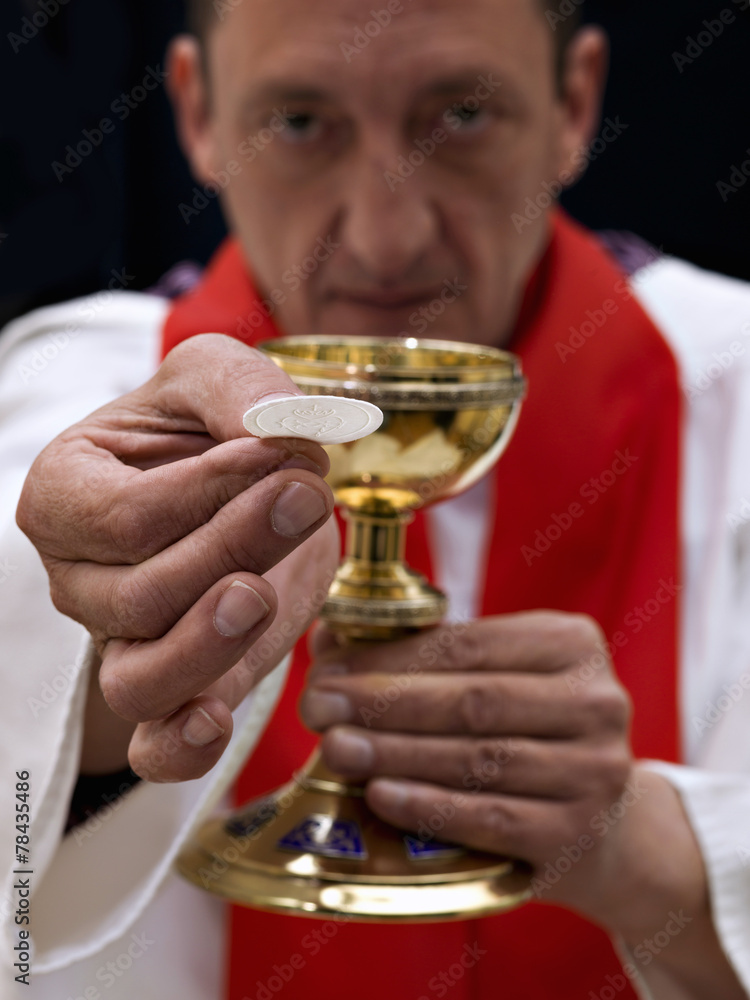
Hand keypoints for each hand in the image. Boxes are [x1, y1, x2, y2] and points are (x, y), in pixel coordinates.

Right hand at [18, 334, 337, 781]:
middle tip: (304, 494)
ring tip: (263, 592)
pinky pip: (158, 744)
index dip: (210, 489)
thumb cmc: (211, 429)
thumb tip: (277, 433)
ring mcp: (122, 642)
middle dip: (232, 547)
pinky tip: (216, 720)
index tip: (283, 452)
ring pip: (141, 677)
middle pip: (141, 594)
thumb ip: (239, 389)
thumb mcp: (218, 375)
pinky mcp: (181, 688)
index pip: (126, 516)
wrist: (245, 488)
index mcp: (68, 495)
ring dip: (211, 641)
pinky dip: (181, 744)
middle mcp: (81, 577)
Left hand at [300, 614, 716, 946]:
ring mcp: (593, 772)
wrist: (607, 827)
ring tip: (336, 749)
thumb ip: (424, 652)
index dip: (391, 656)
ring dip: (397, 754)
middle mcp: (596, 703)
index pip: (468, 643)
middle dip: (384, 703)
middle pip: (473, 700)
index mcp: (572, 644)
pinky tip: (380, 795)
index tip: (328, 668)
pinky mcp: (577, 835)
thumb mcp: (499, 676)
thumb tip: (329, 639)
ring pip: (478, 759)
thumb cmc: (529, 731)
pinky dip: (430, 806)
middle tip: (318, 707)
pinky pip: (490, 818)